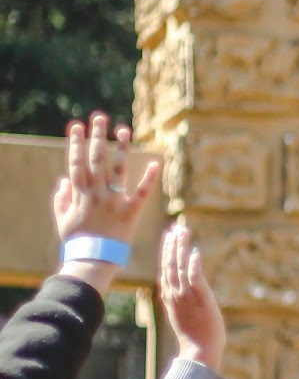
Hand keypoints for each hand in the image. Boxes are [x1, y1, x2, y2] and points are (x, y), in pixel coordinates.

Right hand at [52, 113, 160, 243]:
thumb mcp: (62, 218)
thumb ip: (62, 197)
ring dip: (121, 147)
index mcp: (79, 194)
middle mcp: (96, 194)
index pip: (76, 162)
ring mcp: (114, 202)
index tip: (76, 125)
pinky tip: (155, 163)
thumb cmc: (76, 241)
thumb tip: (65, 178)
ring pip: (118, 169)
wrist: (92, 261)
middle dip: (97, 136)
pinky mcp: (131, 213)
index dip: (75, 142)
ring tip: (124, 128)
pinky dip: (149, 178)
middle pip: (96, 159)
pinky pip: (142, 193)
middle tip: (99, 117)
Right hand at [159, 225, 223, 370]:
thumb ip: (182, 301)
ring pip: (180, 267)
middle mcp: (176, 294)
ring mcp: (187, 296)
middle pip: (170, 264)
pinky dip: (193, 265)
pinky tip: (194, 252)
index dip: (167, 251)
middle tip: (175, 227)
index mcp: (171, 297)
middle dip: (172, 244)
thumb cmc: (195, 337)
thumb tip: (182, 294)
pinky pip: (195, 278)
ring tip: (182, 231)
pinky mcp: (201, 299)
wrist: (199, 352)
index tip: (169, 236)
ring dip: (180, 248)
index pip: (166, 269)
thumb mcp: (184, 315)